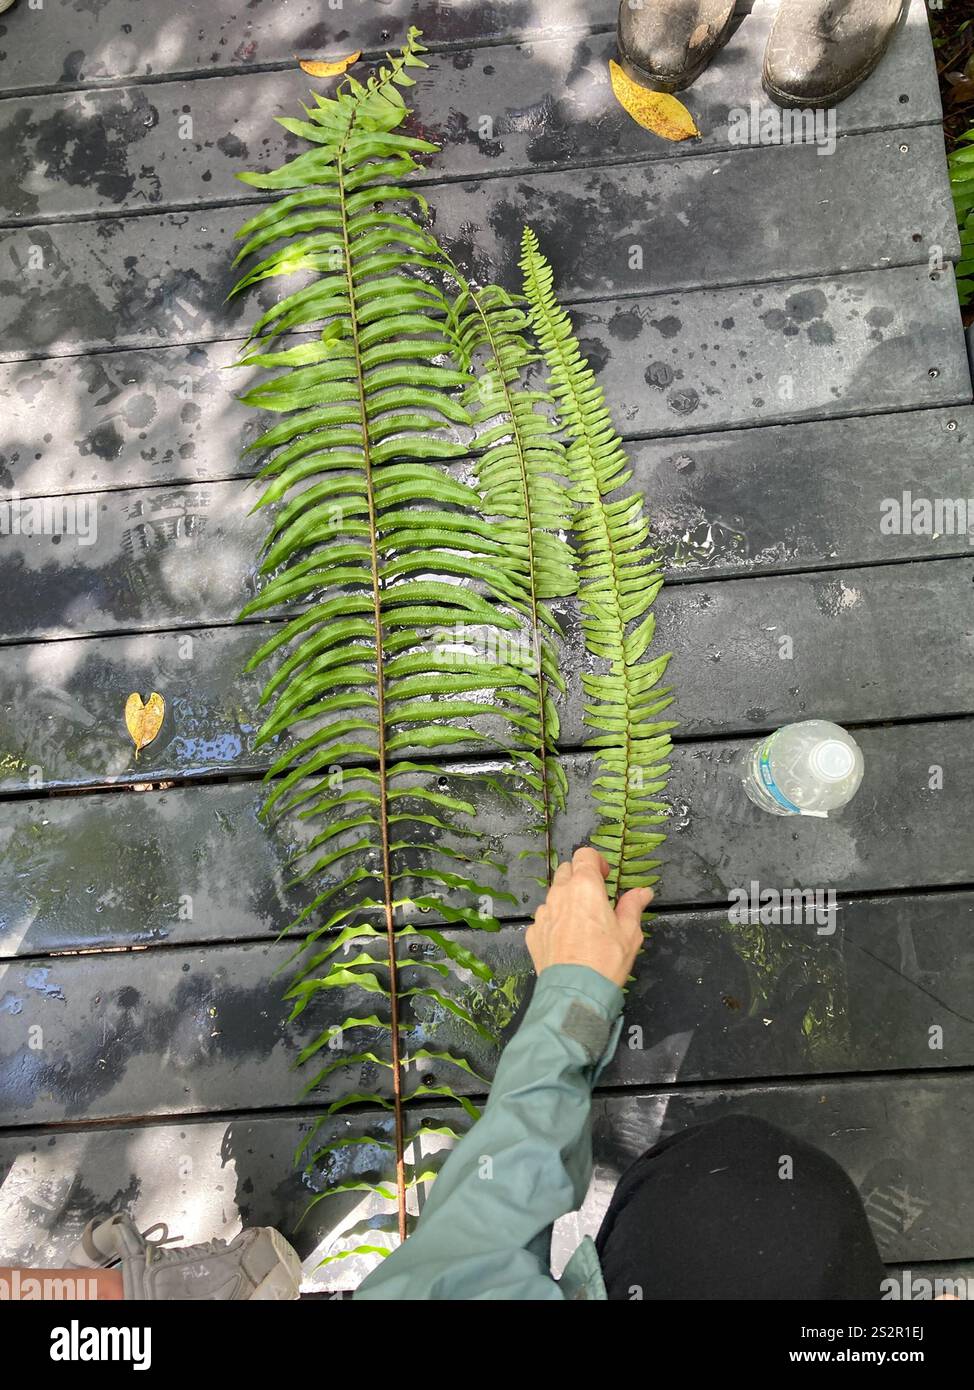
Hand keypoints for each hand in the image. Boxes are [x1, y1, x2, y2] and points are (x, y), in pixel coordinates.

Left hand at [525, 847, 653, 988]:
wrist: (575, 993)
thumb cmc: (606, 959)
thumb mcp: (629, 933)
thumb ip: (633, 906)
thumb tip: (643, 892)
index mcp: (585, 887)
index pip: (584, 855)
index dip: (596, 862)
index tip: (606, 878)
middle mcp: (559, 894)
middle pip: (566, 870)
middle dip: (580, 877)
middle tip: (595, 898)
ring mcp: (543, 913)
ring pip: (553, 895)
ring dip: (566, 900)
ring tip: (581, 924)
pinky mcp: (533, 933)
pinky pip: (544, 918)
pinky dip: (555, 922)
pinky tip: (566, 942)